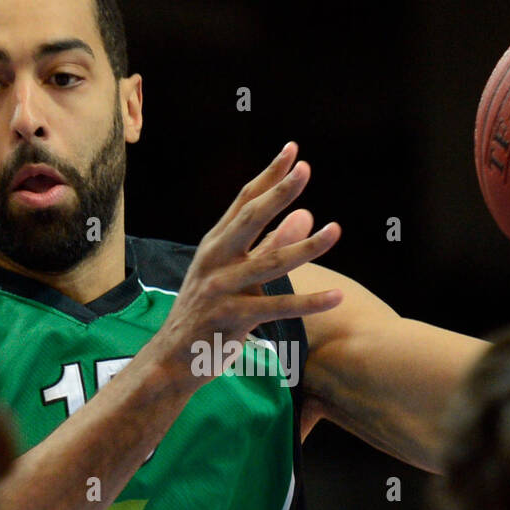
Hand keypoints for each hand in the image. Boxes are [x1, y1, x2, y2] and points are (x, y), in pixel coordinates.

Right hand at [150, 143, 342, 390]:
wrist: (173, 358)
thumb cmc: (207, 314)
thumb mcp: (236, 274)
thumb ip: (270, 244)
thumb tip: (307, 214)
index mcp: (215, 245)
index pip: (244, 201)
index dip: (269, 176)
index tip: (293, 151)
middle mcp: (215, 260)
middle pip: (250, 218)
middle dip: (279, 192)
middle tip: (305, 170)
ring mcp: (221, 289)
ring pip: (270, 262)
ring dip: (306, 246)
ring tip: (335, 231)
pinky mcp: (232, 318)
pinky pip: (277, 308)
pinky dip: (309, 303)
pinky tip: (335, 297)